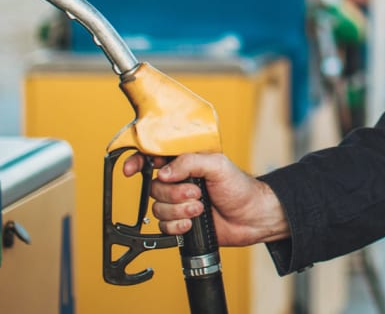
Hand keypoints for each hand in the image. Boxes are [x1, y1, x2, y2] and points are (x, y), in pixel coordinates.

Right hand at [122, 152, 288, 245]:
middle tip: (197, 193)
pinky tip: (191, 224)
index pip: (154, 158)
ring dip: (179, 210)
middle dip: (174, 193)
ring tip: (200, 208)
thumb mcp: (218, 165)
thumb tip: (165, 171)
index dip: (138, 162)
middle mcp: (179, 182)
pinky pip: (163, 226)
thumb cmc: (240, 187)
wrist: (252, 217)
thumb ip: (190, 162)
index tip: (131, 170)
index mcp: (186, 162)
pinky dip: (176, 226)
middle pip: (154, 187)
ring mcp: (179, 203)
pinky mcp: (180, 222)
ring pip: (157, 207)